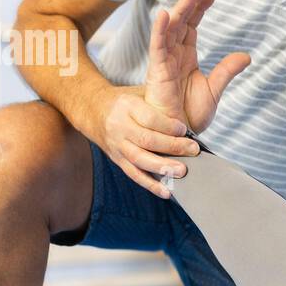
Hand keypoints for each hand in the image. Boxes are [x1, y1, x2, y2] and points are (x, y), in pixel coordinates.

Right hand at [92, 84, 200, 199]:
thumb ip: (159, 104)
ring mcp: (117, 144)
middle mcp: (119, 126)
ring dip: (162, 167)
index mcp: (126, 106)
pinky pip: (133, 174)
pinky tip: (166, 191)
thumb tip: (190, 117)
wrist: (93, 110)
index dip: (168, 125)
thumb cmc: (125, 102)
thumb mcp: (139, 93)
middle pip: (146, 139)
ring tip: (181, 171)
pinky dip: (150, 184)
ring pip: (139, 159)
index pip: (149, 117)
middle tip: (192, 150)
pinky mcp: (117, 159)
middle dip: (172, 146)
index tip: (185, 129)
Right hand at [143, 0, 250, 135]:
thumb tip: (246, 55)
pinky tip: (165, 14)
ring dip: (182, 8)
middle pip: (182, 21)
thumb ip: (227, 71)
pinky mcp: (157, 72)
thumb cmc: (190, 116)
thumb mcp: (213, 90)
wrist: (179, 138)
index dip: (200, 8)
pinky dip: (160, 30)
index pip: (192, 26)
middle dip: (192, 2)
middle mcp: (173, 56)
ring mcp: (164, 62)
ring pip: (171, 29)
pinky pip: (158, 47)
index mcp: (186, 58)